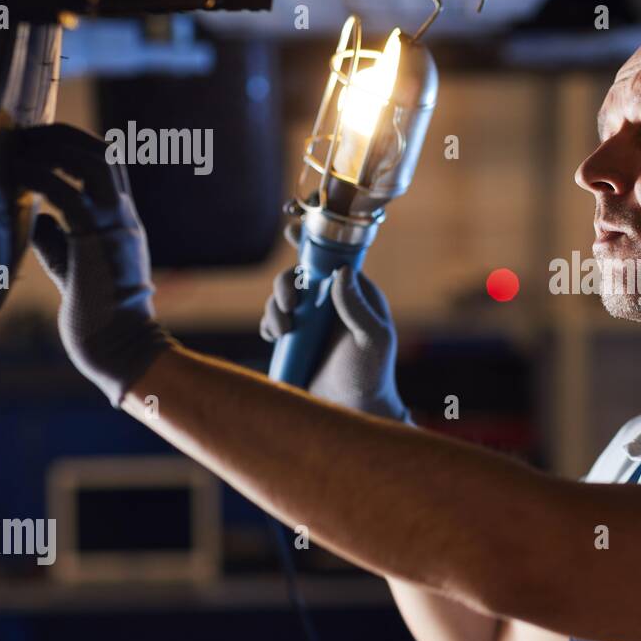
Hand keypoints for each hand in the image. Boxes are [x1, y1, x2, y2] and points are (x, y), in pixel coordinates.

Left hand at [0, 124, 175, 406]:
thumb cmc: (94, 310)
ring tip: (22, 149)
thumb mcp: (73, 264)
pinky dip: (41, 177)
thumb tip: (38, 216)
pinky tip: (18, 177)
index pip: (109, 164)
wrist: (115, 342)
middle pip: (104, 152)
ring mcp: (114, 226)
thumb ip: (59, 236)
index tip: (40, 144)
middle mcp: (124, 216)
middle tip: (25, 137)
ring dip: (54, 148)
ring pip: (94, 163)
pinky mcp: (94, 240)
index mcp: (123, 220)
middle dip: (63, 136)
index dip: (76, 144)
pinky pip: (68, 194)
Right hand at [260, 245, 409, 421]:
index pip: (333, 260)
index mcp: (355, 295)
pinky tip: (275, 336)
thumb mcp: (371, 339)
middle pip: (299, 277)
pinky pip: (273, 322)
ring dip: (275, 307)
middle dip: (286, 284)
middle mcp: (332, 304)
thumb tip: (341, 271)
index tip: (292, 231)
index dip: (312, 244)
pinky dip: (268, 324)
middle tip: (289, 302)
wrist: (353, 410)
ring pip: (282, 298)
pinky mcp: (295, 340)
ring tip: (283, 330)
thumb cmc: (370, 373)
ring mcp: (312, 322)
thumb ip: (357, 307)